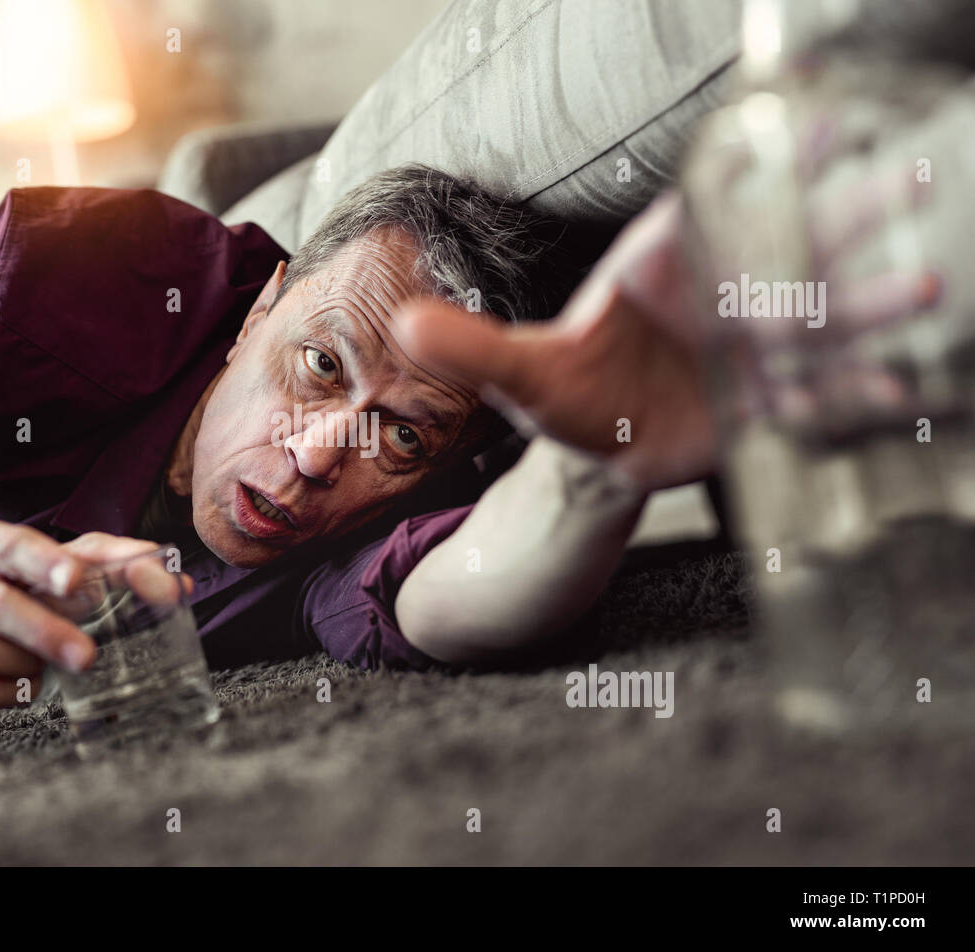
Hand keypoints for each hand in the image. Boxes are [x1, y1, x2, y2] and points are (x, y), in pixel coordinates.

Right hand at [0, 522, 187, 707]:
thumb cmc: (41, 579)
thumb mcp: (84, 560)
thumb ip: (130, 565)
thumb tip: (178, 585)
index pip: (11, 546)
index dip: (42, 562)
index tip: (76, 579)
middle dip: (45, 631)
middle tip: (88, 655)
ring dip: (26, 662)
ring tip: (55, 664)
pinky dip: (13, 691)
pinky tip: (34, 682)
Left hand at [395, 182, 941, 490]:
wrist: (599, 454)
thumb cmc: (563, 398)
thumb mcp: (516, 375)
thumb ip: (469, 348)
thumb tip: (400, 324)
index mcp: (661, 267)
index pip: (710, 206)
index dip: (757, 168)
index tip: (806, 125)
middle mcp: (717, 296)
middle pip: (786, 245)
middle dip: (845, 215)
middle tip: (908, 180)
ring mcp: (750, 350)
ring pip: (818, 316)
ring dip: (870, 301)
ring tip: (923, 284)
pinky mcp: (767, 403)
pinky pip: (818, 394)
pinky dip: (855, 393)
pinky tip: (902, 392)